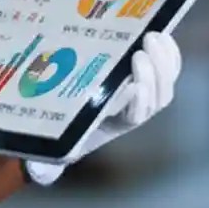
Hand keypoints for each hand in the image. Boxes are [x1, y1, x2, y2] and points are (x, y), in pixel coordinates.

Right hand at [24, 32, 181, 185]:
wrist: (71, 113)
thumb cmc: (60, 125)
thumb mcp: (50, 145)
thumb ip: (45, 162)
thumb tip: (39, 172)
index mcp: (114, 126)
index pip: (133, 117)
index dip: (136, 103)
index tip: (131, 86)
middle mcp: (135, 113)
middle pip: (155, 98)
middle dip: (152, 75)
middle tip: (140, 53)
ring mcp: (147, 94)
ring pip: (165, 82)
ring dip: (163, 61)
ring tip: (151, 37)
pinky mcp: (152, 75)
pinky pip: (169, 67)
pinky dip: (169, 53)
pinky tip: (161, 35)